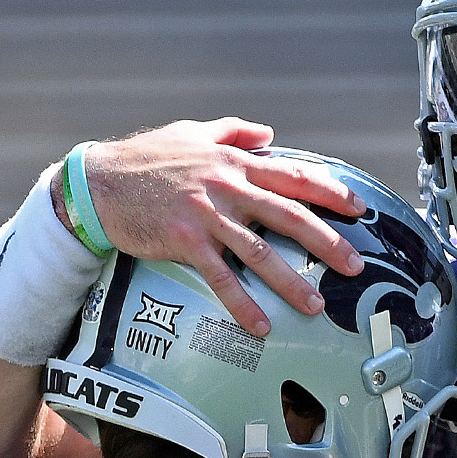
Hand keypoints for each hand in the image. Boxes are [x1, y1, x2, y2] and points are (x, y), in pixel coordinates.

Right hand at [75, 120, 367, 335]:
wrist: (98, 182)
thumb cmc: (144, 158)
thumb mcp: (192, 132)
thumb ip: (234, 133)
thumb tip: (268, 134)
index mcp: (234, 163)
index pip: (294, 176)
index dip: (330, 191)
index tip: (358, 208)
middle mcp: (227, 187)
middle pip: (289, 215)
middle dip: (327, 241)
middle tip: (354, 264)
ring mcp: (207, 215)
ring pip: (260, 252)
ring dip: (291, 281)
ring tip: (315, 306)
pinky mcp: (184, 241)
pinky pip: (221, 278)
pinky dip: (243, 303)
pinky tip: (261, 324)